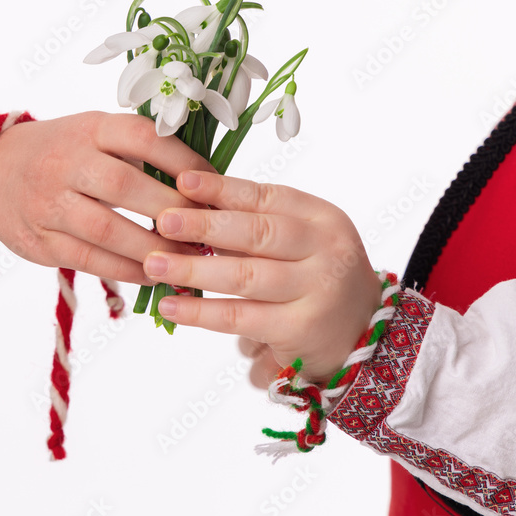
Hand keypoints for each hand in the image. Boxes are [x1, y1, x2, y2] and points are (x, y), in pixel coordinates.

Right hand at [0, 112, 214, 284]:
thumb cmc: (61, 152)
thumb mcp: (94, 133)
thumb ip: (139, 150)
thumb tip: (205, 180)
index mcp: (89, 128)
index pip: (142, 137)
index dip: (183, 160)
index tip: (213, 183)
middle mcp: (65, 162)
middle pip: (125, 187)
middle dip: (172, 211)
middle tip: (208, 230)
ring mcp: (48, 203)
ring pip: (107, 230)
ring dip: (153, 249)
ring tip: (188, 260)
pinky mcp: (38, 241)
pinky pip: (89, 260)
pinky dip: (126, 271)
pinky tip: (154, 275)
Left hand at [141, 170, 382, 381]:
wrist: (362, 336)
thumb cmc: (316, 279)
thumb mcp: (301, 243)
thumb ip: (254, 225)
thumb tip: (188, 206)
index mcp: (322, 218)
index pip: (266, 197)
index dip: (222, 188)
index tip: (182, 180)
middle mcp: (325, 251)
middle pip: (257, 233)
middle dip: (204, 225)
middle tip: (162, 220)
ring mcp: (316, 291)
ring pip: (244, 276)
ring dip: (193, 268)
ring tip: (154, 263)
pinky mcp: (299, 329)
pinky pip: (239, 317)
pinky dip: (200, 311)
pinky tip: (170, 304)